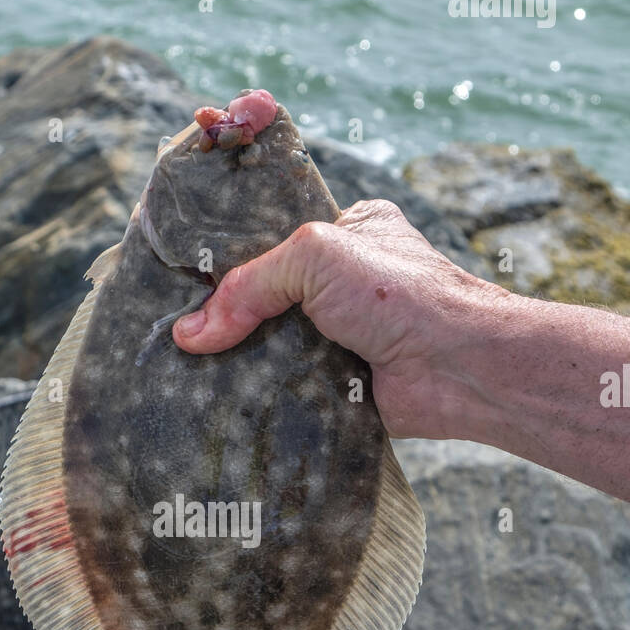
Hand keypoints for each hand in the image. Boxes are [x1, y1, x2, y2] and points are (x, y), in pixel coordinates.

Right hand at [173, 199, 512, 440]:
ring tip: (182, 367)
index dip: (226, 252)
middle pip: (264, 294)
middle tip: (172, 326)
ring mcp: (340, 336)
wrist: (457, 368)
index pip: (271, 235)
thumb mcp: (314, 258)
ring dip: (238, 357)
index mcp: (346, 231)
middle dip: (226, 312)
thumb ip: (248, 287)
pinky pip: (283, 386)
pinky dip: (258, 393)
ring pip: (270, 344)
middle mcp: (343, 283)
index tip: (180, 271)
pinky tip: (219, 398)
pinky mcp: (336, 384)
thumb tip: (189, 335)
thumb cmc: (400, 294)